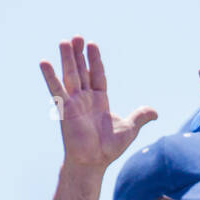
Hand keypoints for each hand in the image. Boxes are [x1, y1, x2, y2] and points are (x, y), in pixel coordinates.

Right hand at [40, 37, 155, 168]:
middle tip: (76, 37)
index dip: (95, 61)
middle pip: (82, 71)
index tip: (92, 45)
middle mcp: (85, 99)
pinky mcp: (64, 109)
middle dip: (79, 54)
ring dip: (67, 59)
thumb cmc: (108, 148)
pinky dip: (50, 76)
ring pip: (70, 76)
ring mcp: (74, 103)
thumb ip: (140, 117)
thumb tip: (155, 112)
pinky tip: (44, 62)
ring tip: (64, 42)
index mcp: (99, 100)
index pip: (97, 75)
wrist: (94, 162)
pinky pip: (56, 90)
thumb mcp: (129, 128)